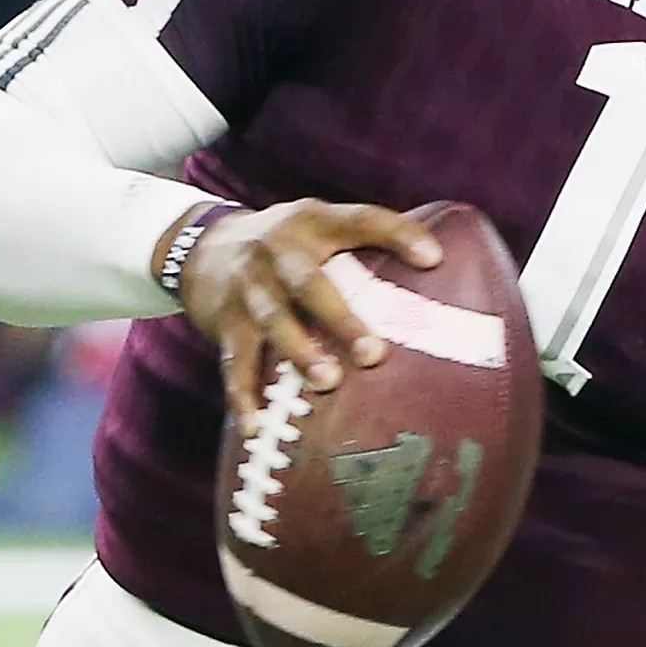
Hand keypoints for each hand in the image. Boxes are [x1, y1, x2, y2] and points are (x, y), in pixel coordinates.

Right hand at [174, 200, 442, 432]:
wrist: (203, 248)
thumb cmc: (289, 246)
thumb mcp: (321, 227)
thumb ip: (368, 245)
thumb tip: (442, 270)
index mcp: (313, 221)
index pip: (362, 219)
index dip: (398, 234)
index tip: (434, 258)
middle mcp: (276, 251)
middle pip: (309, 283)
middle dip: (341, 319)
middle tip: (375, 354)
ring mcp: (248, 288)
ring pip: (273, 322)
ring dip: (300, 354)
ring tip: (328, 382)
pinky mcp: (225, 323)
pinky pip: (234, 363)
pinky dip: (244, 397)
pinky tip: (258, 426)